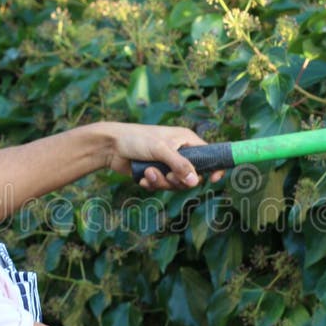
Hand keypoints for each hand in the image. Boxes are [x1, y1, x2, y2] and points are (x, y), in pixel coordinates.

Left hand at [103, 123, 224, 190]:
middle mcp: (179, 153)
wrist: (111, 146)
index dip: (214, 167)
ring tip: (148, 173)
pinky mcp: (155, 174)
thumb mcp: (161, 149)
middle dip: (178, 180)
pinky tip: (141, 176)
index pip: (208, 154)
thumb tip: (195, 181)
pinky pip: (161, 186)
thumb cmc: (137, 139)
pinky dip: (151, 184)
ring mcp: (167, 164)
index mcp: (186, 140)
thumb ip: (180, 165)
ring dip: (161, 182)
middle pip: (192, 176)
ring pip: (175, 184)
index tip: (214, 179)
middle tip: (167, 176)